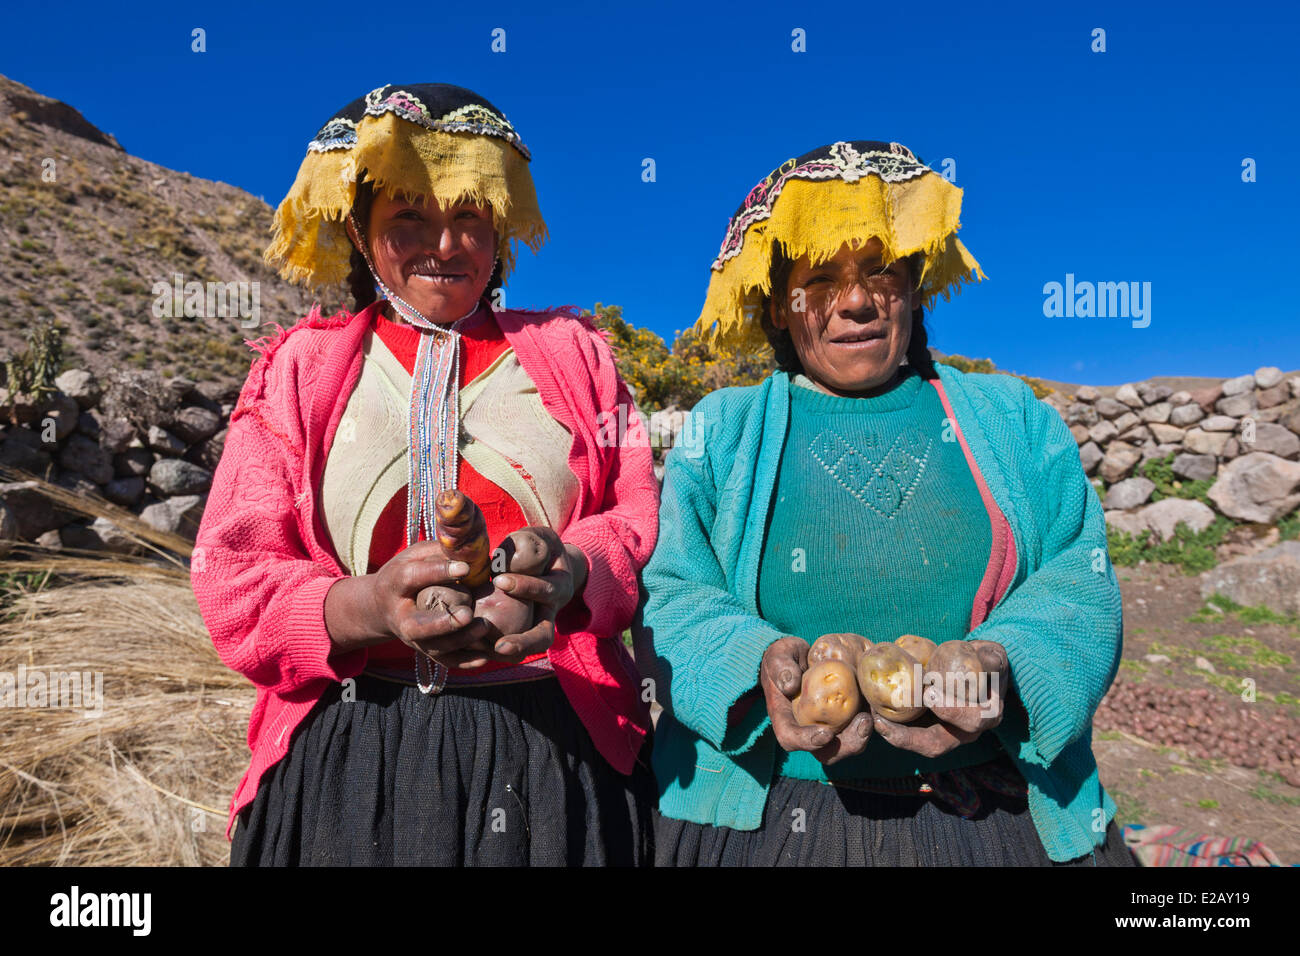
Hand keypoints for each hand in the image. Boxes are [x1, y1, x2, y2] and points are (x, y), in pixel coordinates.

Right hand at [346, 540, 490, 662]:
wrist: (381, 607)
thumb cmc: (406, 574)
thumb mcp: (413, 555)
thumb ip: (437, 551)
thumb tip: (469, 548)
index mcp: (395, 585)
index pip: (413, 578)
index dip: (438, 572)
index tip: (465, 568)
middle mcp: (401, 616)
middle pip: (419, 625)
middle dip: (443, 623)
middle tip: (467, 614)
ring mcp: (413, 638)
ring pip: (435, 647)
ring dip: (461, 640)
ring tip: (484, 626)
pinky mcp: (425, 651)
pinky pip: (445, 661)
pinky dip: (465, 662)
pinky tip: (484, 656)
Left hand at [447, 529, 586, 668]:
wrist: (552, 565)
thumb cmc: (540, 549)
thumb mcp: (538, 539)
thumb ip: (525, 542)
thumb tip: (501, 552)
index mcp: (559, 585)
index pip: (546, 591)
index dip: (526, 586)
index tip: (499, 580)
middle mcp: (551, 611)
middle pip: (544, 636)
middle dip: (523, 643)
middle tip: (500, 647)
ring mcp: (538, 625)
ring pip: (526, 650)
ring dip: (507, 654)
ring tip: (482, 653)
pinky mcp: (523, 633)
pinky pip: (513, 650)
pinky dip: (495, 652)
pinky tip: (471, 649)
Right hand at [760, 637, 872, 764]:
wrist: (799, 657)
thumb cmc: (784, 658)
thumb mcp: (778, 656)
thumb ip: (781, 667)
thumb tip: (790, 685)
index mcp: (786, 719)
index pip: (791, 739)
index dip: (807, 742)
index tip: (825, 734)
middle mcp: (807, 730)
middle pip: (825, 752)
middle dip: (846, 746)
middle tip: (862, 724)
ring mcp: (828, 726)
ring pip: (845, 745)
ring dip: (861, 737)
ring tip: (871, 717)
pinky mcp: (845, 719)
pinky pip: (858, 729)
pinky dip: (870, 723)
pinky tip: (878, 709)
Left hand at [871, 640, 1009, 757]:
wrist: (969, 668)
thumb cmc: (982, 661)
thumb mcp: (992, 656)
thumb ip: (992, 659)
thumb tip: (989, 660)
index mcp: (986, 717)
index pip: (973, 721)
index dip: (953, 711)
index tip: (930, 694)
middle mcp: (964, 733)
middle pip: (936, 744)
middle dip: (908, 735)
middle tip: (884, 718)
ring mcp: (942, 733)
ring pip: (917, 743)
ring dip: (893, 734)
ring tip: (873, 717)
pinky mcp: (925, 728)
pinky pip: (906, 734)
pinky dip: (889, 726)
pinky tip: (871, 711)